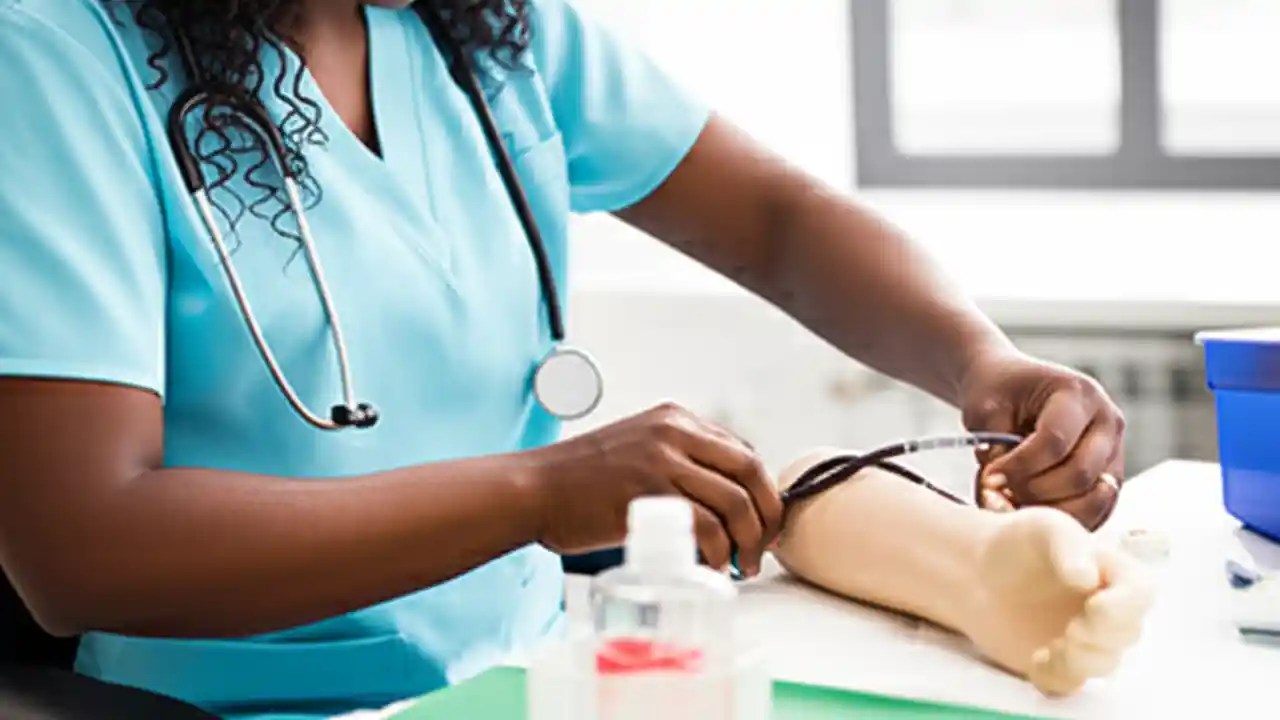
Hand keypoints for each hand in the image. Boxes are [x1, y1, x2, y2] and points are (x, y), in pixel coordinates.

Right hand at [527, 403, 782, 576]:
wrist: (533, 489)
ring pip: (735, 501)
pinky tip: (711, 567)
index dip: (762, 492)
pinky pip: (706, 526)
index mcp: (675, 419)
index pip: (742, 452)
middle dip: (768, 515)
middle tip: (762, 548)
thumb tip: (723, 500)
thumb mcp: (636, 451)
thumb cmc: (579, 482)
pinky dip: (718, 552)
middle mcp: (674, 432)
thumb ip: (676, 461)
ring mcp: (661, 460)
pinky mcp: (649, 493)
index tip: (761, 523)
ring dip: (748, 541)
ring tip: (741, 566)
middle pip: (751, 472)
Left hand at [960, 351, 1124, 529]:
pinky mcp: (1111, 477)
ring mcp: (1114, 451)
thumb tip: (1000, 490)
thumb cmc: (998, 394)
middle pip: (1080, 475)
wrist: (1013, 388)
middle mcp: (1107, 421)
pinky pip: (1097, 512)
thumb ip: (995, 445)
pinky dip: (1063, 519)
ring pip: (1094, 500)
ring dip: (1049, 511)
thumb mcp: (986, 408)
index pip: (1054, 440)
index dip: (1019, 467)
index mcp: (1078, 393)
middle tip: (999, 494)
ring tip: (1013, 503)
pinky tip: (1029, 511)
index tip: (989, 478)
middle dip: (1033, 492)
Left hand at [961, 507, 1153, 695]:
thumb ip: (1069, 545)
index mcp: (1114, 572)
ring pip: (1103, 664)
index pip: (1141, 594)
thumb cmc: (1020, 543)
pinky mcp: (1062, 663)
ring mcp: (1087, 639)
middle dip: (1099, 638)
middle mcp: (1109, 609)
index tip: (1095, 607)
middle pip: (1127, 635)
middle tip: (1070, 631)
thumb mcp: (1045, 528)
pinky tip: (1036, 659)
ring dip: (1077, 661)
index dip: (1125, 608)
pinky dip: (1054, 678)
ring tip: (1049, 647)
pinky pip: (1069, 683)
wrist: (979, 572)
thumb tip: (1088, 577)